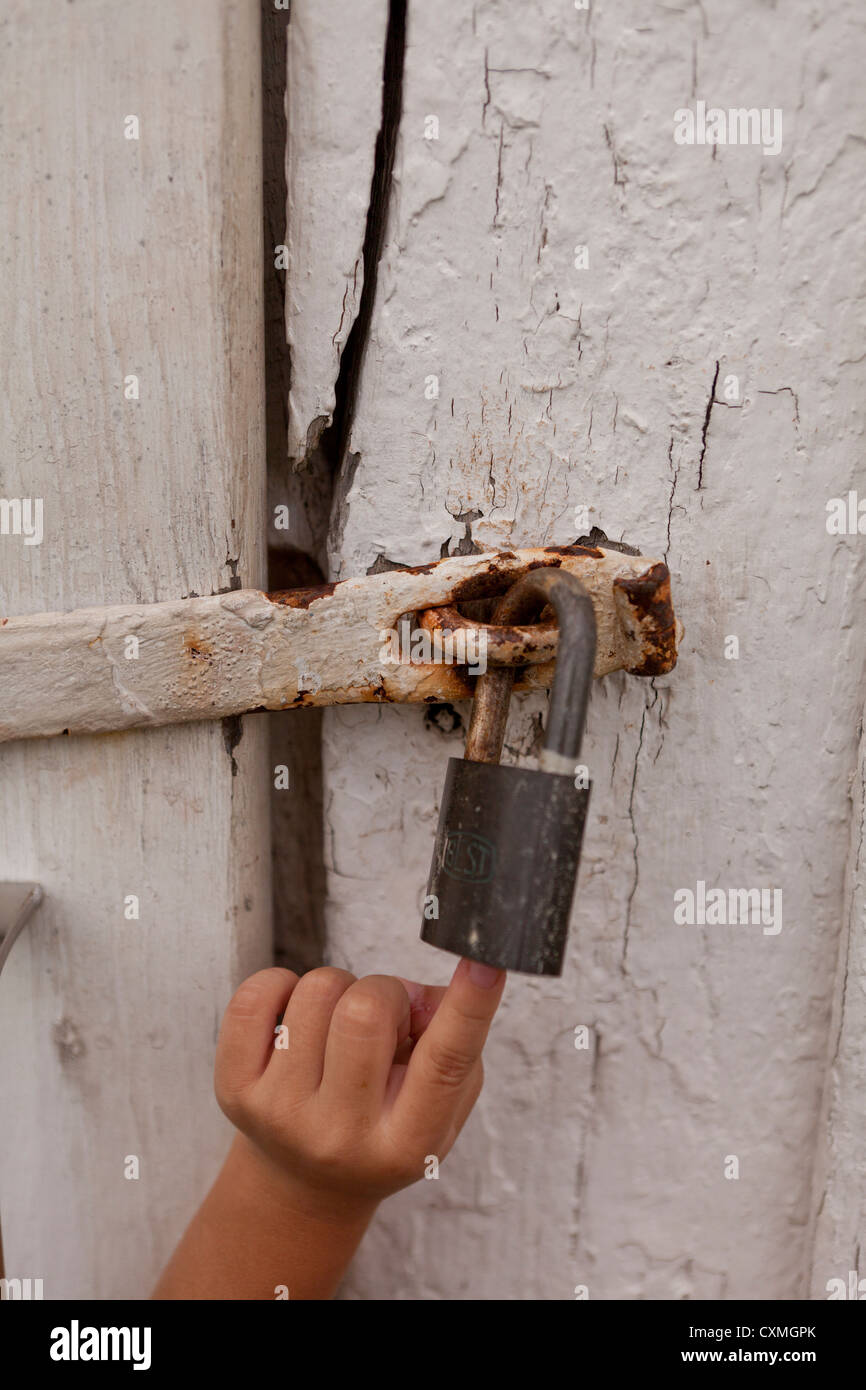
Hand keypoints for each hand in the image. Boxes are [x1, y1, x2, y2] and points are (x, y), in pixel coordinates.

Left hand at [214, 957, 505, 1219]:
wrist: (306, 1180)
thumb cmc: (387, 1126)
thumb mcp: (440, 1104)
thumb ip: (453, 1044)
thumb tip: (424, 992)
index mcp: (407, 1142)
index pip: (443, 1063)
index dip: (470, 1007)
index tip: (487, 962)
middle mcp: (341, 1135)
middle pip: (367, 1009)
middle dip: (386, 992)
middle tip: (388, 1018)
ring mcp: (282, 1113)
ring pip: (318, 989)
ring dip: (340, 989)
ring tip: (341, 1027)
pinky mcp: (235, 1089)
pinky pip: (258, 992)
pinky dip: (283, 985)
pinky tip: (296, 1017)